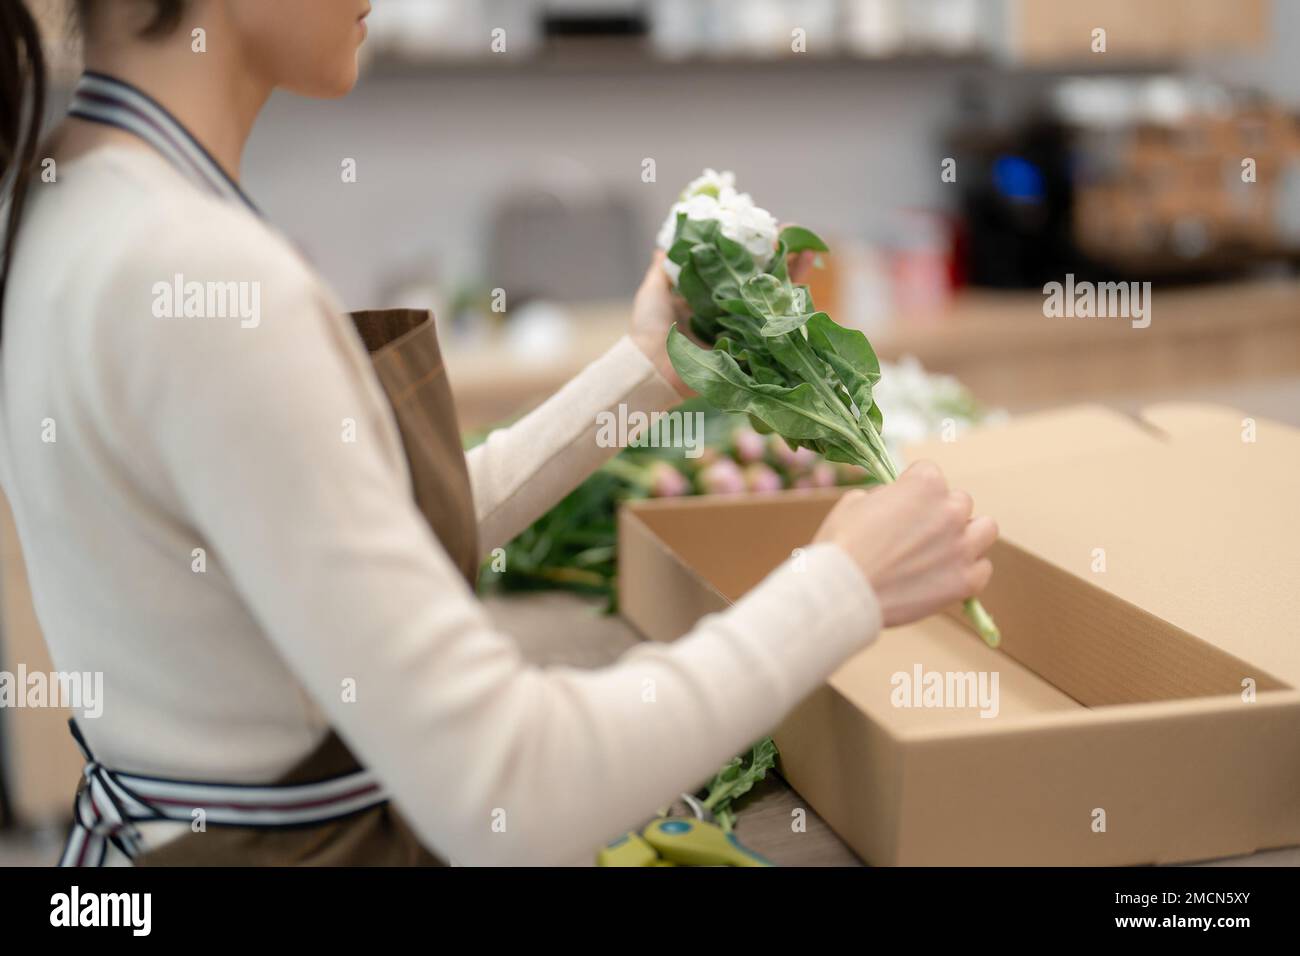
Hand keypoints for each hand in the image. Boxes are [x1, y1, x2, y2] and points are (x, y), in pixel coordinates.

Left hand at [629, 244, 816, 398]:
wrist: (653, 367)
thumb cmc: (648, 330)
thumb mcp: (653, 291)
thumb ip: (662, 269)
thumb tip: (666, 243)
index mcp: (708, 295)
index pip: (736, 264)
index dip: (751, 247)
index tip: (764, 227)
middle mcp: (728, 308)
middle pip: (760, 277)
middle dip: (781, 255)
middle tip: (797, 233)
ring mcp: (741, 325)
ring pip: (773, 295)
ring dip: (794, 271)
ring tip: (809, 248)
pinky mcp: (750, 343)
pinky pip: (775, 323)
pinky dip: (793, 303)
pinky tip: (805, 283)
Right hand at [814, 461, 996, 627]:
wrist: (842, 592)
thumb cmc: (840, 545)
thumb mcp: (855, 502)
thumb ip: (884, 497)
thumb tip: (893, 502)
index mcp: (925, 484)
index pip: (930, 473)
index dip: (912, 489)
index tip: (900, 504)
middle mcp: (950, 511)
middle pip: (959, 501)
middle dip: (941, 513)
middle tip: (919, 533)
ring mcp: (962, 547)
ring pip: (985, 529)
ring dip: (968, 535)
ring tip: (945, 549)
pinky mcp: (966, 581)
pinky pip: (983, 568)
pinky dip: (968, 570)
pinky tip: (946, 575)